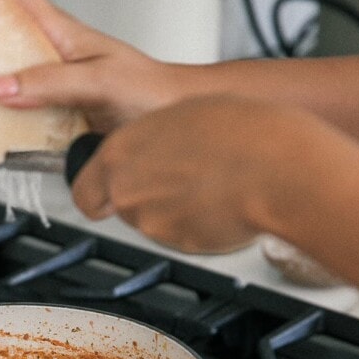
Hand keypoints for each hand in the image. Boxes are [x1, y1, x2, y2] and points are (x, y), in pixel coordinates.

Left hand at [70, 94, 358, 259]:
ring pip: (152, 221)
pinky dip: (195, 224)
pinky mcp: (181, 246)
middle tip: (175, 177)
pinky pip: (182, 235)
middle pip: (120, 205)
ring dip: (171, 209)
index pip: (82, 190)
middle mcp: (128, 192)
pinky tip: (220, 201)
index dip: (94, 191)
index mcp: (121, 152)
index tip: (103, 189)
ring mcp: (153, 223)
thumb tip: (154, 140)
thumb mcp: (184, 113)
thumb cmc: (241, 134)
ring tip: (207, 182)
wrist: (277, 170)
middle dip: (142, 196)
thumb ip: (154, 135)